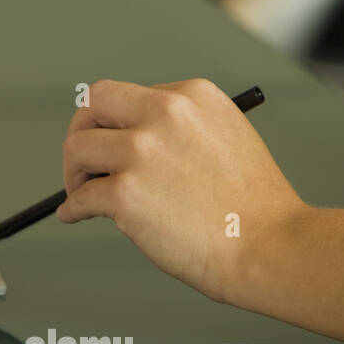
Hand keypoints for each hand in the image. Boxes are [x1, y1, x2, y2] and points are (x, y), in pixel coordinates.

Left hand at [56, 79, 303, 303]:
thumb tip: (126, 137)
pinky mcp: (125, 192)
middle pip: (93, 106)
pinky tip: (74, 215)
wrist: (270, 247)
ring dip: (74, 173)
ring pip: (77, 149)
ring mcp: (141, 152)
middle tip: (84, 162)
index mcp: (192, 96)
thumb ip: (179, 128)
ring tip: (83, 192)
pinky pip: (80, 197)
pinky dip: (72, 209)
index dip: (114, 122)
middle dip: (81, 132)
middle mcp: (164, 113)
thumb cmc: (252, 206)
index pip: (127, 95)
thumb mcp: (225, 138)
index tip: (110, 143)